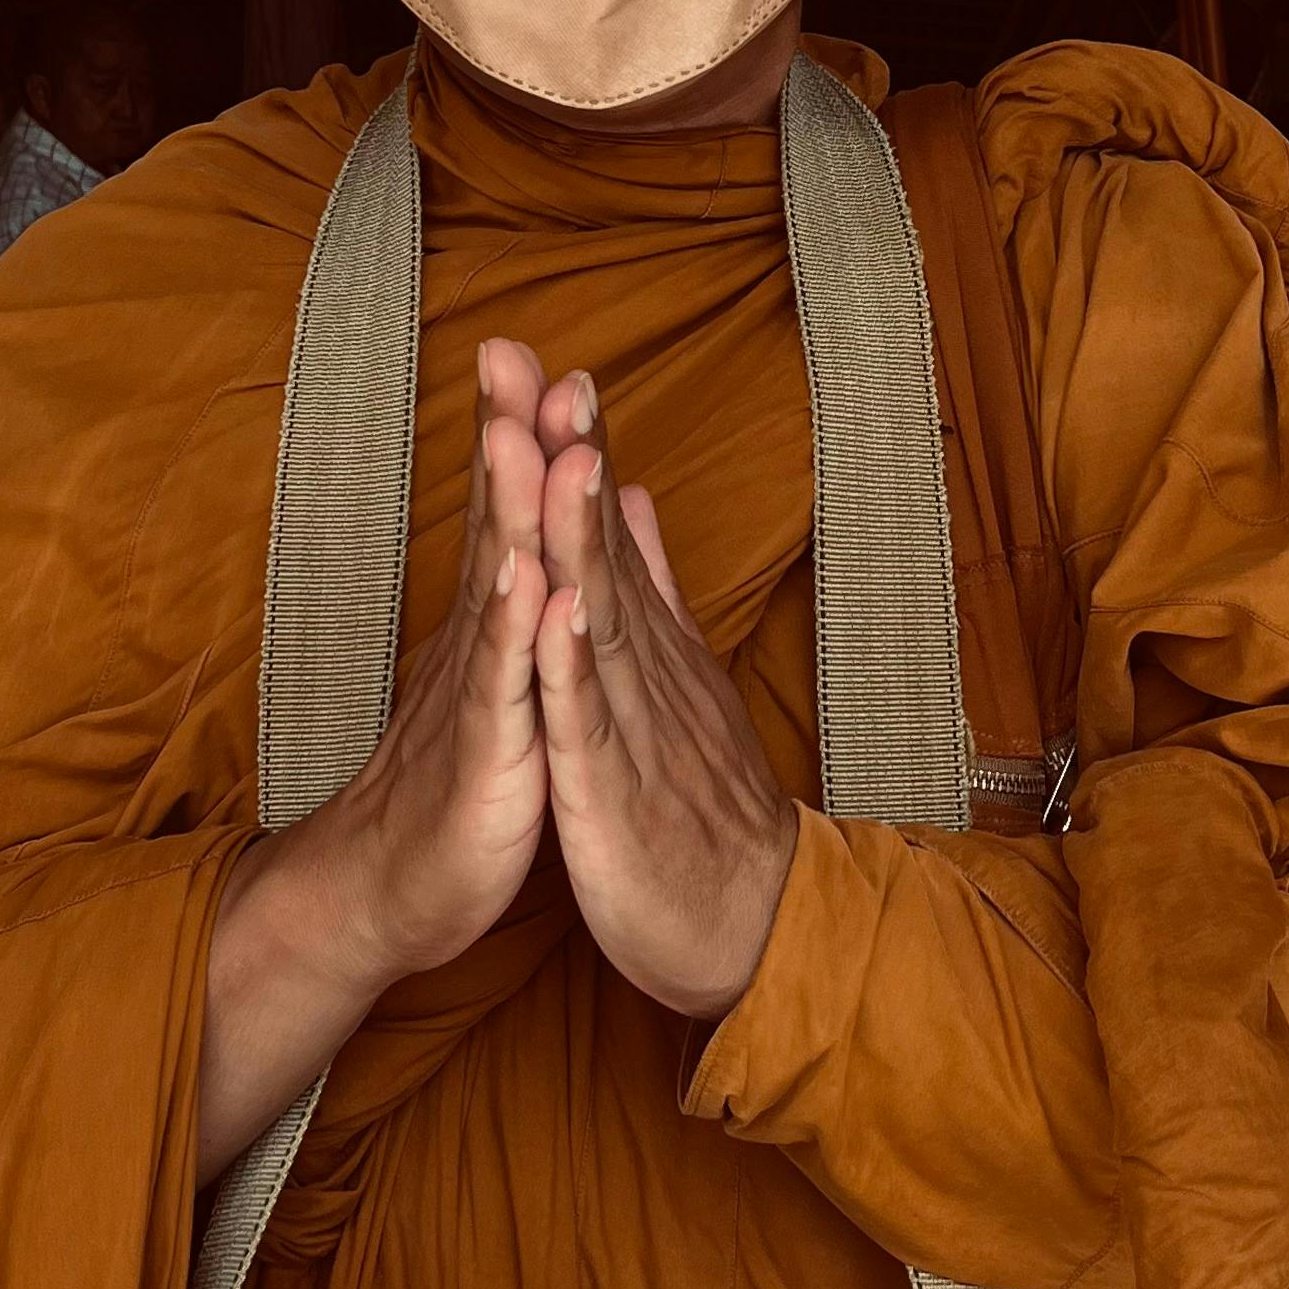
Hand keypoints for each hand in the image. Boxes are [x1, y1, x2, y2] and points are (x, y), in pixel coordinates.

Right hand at [198, 338, 550, 1170]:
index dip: (529, 435)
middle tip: (517, 352)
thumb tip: (536, 542)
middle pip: (499, 525)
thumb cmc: (455, 788)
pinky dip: (516, 633)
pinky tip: (530, 580)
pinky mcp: (485, 760)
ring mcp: (478, 699)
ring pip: (500, 591)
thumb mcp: (498, 687)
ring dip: (515, 511)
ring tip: (527, 433)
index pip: (515, 515)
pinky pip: (504, 690)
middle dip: (512, 438)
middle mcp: (479, 648)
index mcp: (494, 630)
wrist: (390, 892)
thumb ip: (516, 612)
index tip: (544, 354)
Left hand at [532, 370, 798, 1018]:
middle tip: (542, 371)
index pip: (603, 532)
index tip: (550, 365)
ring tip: (558, 454)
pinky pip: (590, 725)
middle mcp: (643, 670)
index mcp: (644, 645)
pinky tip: (559, 609)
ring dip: (576, 538)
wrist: (747, 923)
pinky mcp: (615, 794)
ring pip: (600, 620)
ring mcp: (632, 728)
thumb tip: (630, 501)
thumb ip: (653, 589)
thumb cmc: (700, 805)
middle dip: (570, 457)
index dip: (578, 447)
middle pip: (599, 551)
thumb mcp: (674, 679)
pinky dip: (574, 666)